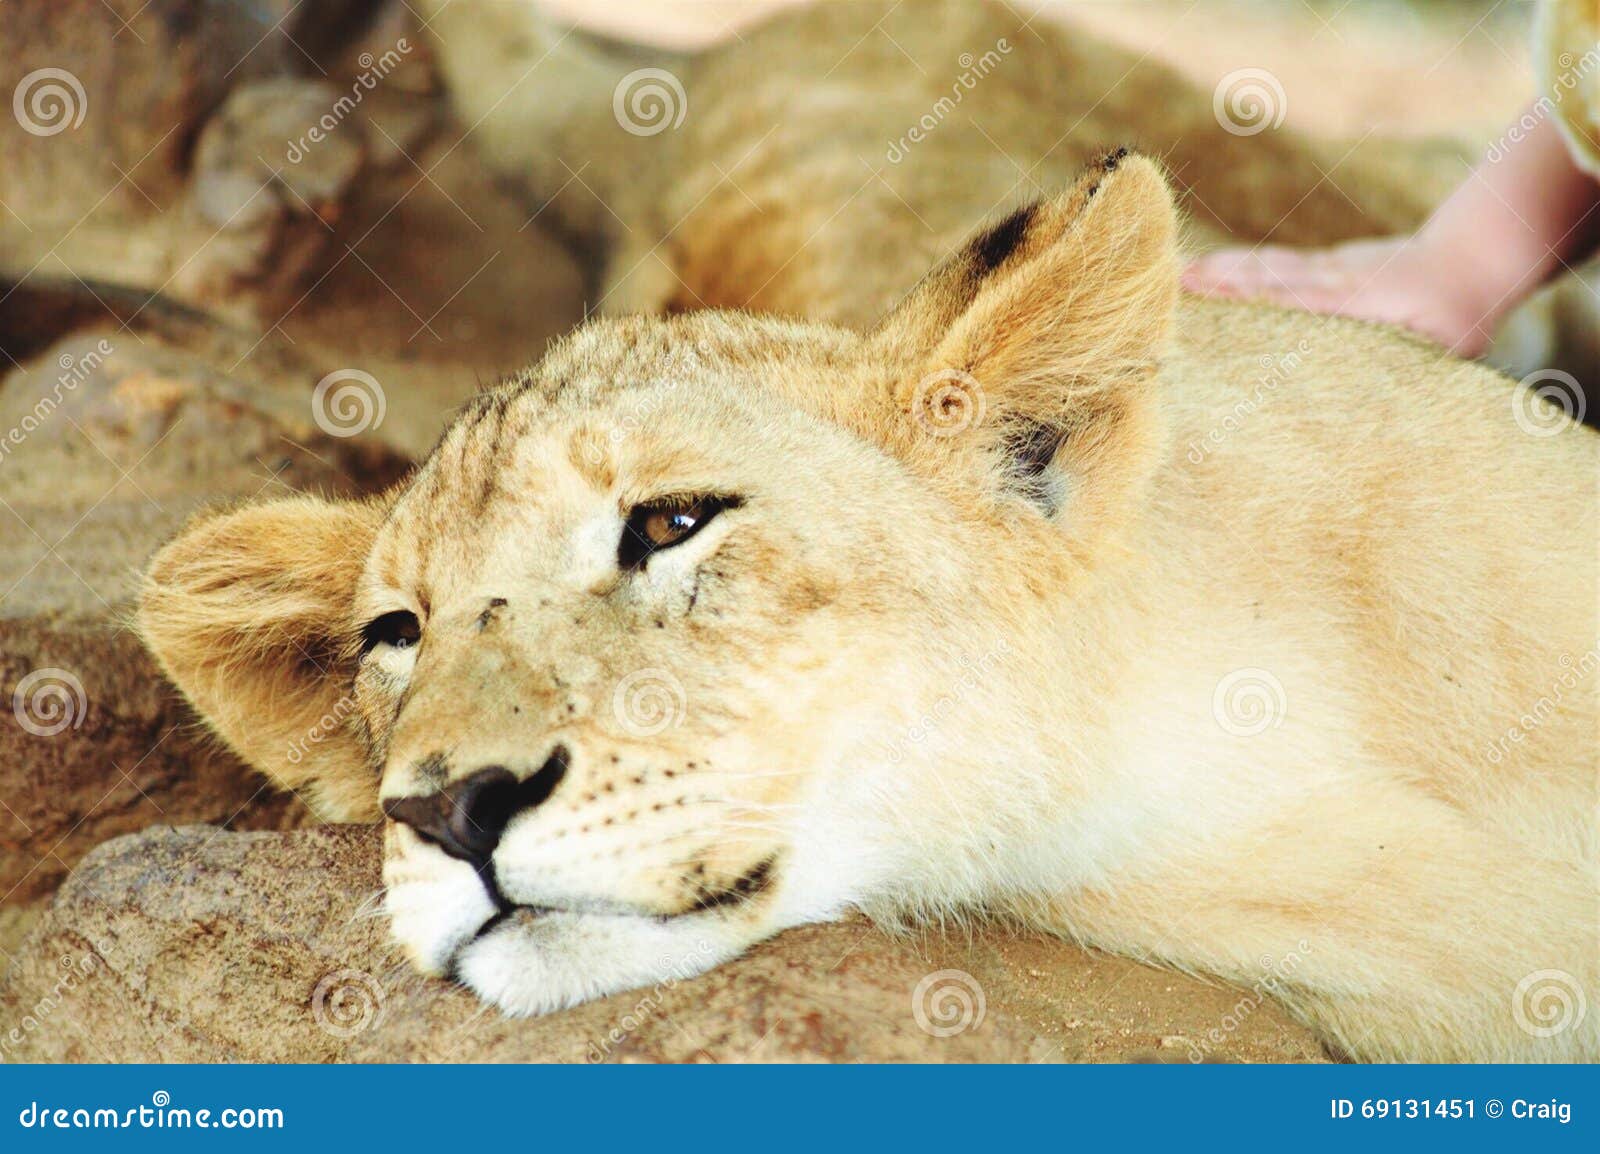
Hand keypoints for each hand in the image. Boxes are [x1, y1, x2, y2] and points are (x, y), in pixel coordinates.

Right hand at [1182, 236, 1497, 357]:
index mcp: (1353, 301)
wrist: (1476, 254)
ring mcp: (1325, 268)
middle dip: (1214, 284)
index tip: (1200, 308)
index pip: (1288, 298)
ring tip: (1171, 279)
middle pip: (1262, 278)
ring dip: (1215, 273)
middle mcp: (1330, 279)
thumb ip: (1397, 374)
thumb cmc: (1456, 313)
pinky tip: (1208, 273)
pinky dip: (1236, 269)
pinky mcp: (1324, 265)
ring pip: (1262, 267)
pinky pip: (1272, 266)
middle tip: (1163, 290)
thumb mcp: (1437, 348)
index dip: (1245, 302)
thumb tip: (1365, 417)